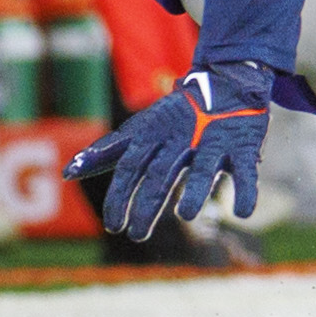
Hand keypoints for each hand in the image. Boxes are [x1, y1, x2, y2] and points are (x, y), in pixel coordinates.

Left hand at [67, 60, 273, 240]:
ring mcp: (214, 141)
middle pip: (161, 172)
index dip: (120, 196)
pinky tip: (242, 213)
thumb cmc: (175, 116)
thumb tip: (68, 172)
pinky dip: (246, 190)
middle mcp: (181, 138)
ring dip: (195, 190)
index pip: (130, 168)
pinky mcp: (243, 145)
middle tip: (137, 235)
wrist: (225, 82)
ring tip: (185, 215)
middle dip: (147, 204)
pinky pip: (246, 170)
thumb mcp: (140, 130)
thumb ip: (108, 152)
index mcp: (154, 135)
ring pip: (203, 168)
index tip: (112, 226)